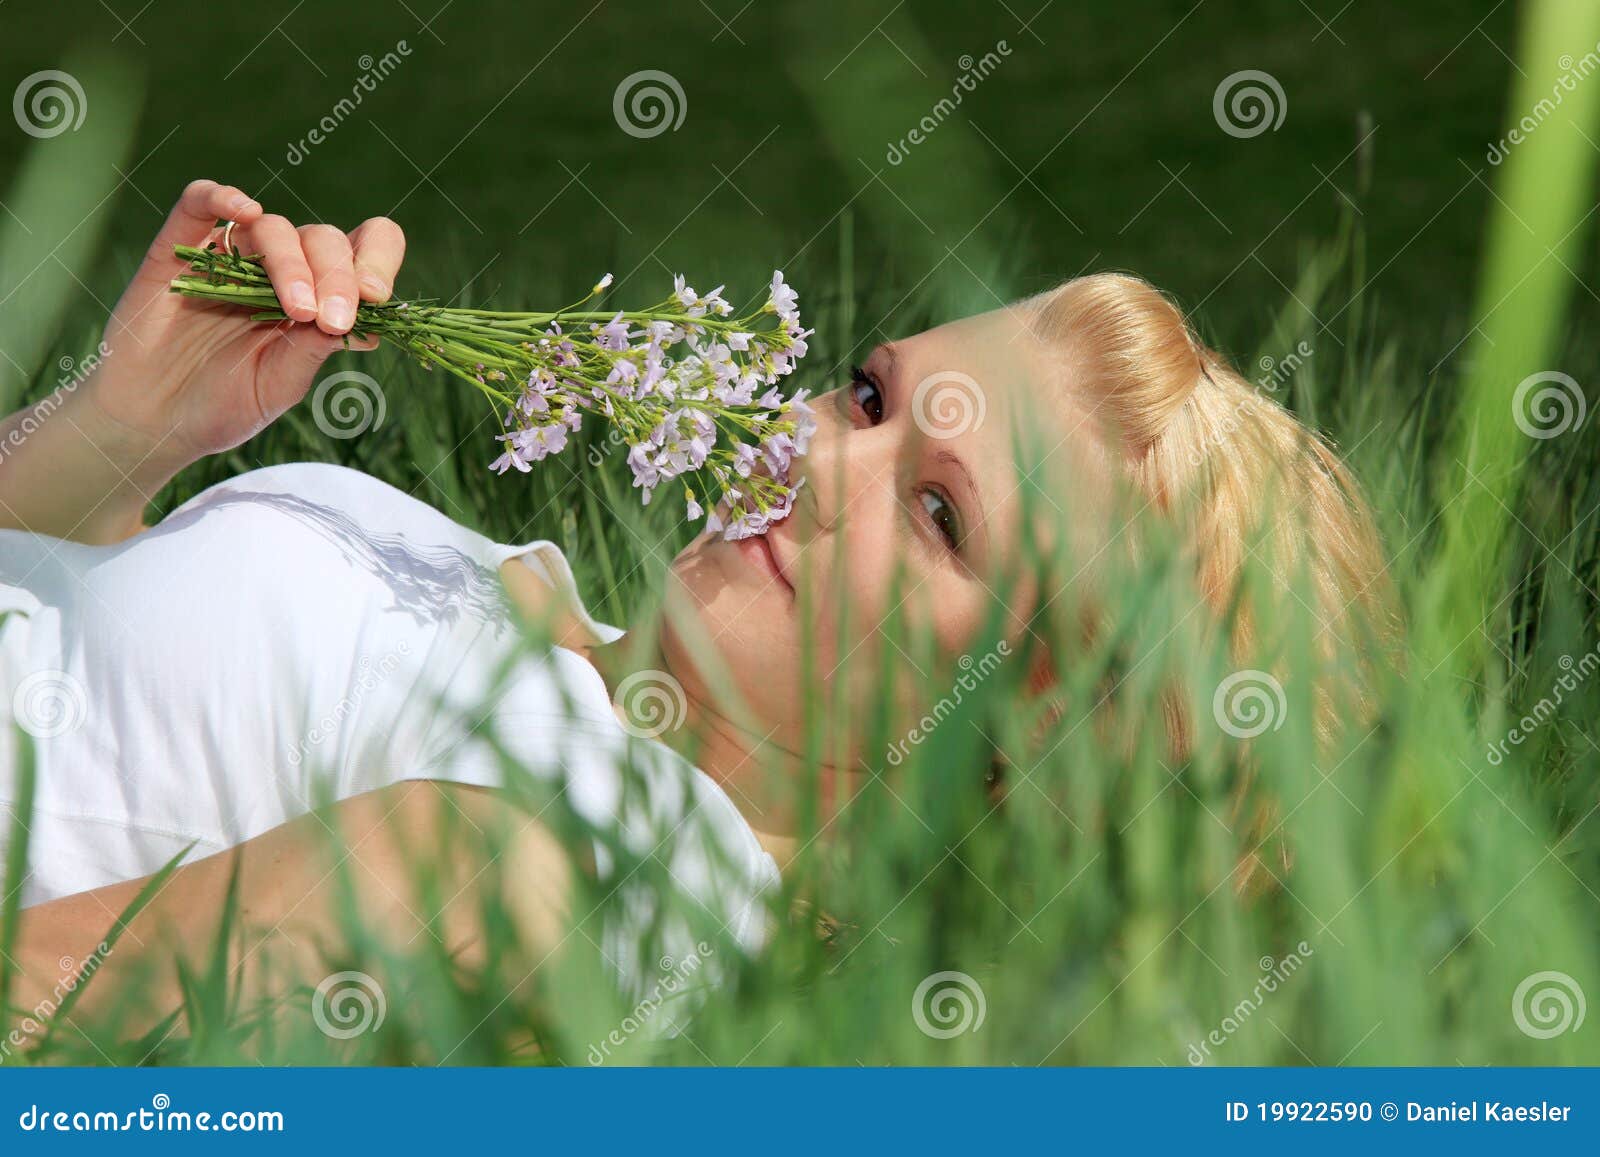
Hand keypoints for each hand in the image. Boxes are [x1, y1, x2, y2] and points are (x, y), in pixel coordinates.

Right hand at [86, 179, 405, 478]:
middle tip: (331, 318)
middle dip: (337, 277)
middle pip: (323, 240)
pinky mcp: (179, 250)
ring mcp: (231, 258)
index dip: (378, 260)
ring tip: (298, 310)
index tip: (376, 297)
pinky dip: (223, 197)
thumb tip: (366, 321)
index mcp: (318, 298)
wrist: (152, 421)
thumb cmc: (223, 406)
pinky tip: (248, 211)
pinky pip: (200, 202)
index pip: (364, 251)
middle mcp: (281, 270)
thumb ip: (313, 349)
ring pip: (273, 227)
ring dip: (293, 262)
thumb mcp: (279, 386)